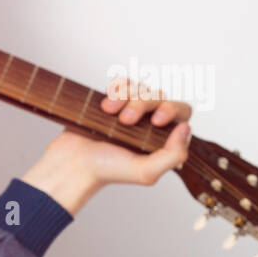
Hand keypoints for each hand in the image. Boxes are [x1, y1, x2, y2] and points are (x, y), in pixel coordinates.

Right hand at [21, 78, 192, 214]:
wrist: (73, 163)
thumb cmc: (106, 170)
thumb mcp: (146, 173)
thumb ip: (174, 155)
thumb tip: (185, 128)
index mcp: (162, 139)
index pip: (181, 113)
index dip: (172, 110)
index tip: (155, 121)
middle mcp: (148, 124)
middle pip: (161, 96)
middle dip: (144, 104)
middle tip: (125, 120)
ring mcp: (130, 111)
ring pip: (141, 88)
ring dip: (126, 97)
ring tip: (109, 112)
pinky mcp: (112, 102)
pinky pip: (123, 83)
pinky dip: (116, 89)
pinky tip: (106, 104)